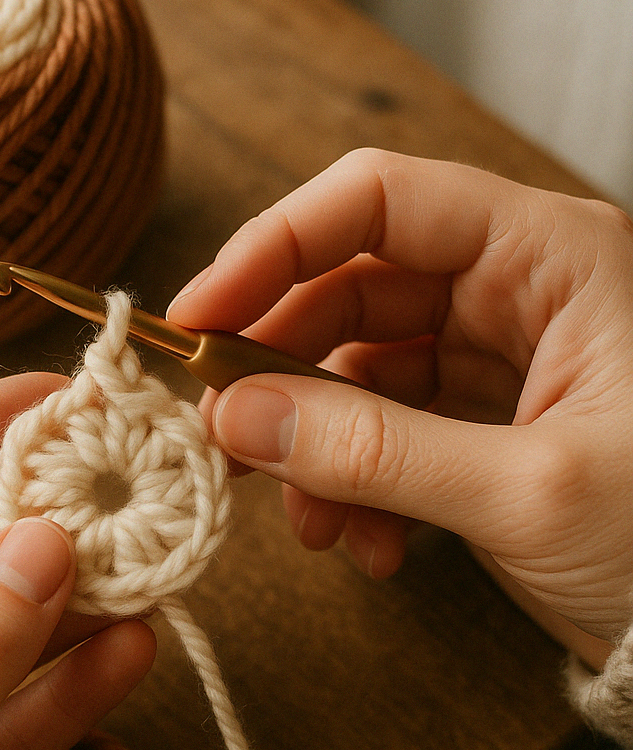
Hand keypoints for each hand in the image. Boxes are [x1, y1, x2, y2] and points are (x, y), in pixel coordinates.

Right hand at [168, 149, 632, 668]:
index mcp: (550, 258)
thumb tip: (237, 416)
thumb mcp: (527, 492)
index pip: (381, 202)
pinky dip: (354, 488)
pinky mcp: (477, 424)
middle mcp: (515, 293)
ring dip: (316, 450)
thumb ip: (373, 451)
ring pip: (354, 376)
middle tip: (228, 436)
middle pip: (349, 293)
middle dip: (280, 370)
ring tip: (314, 526)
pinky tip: (368, 546)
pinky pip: (381, 435)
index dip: (275, 247)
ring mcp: (492, 362)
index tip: (198, 316)